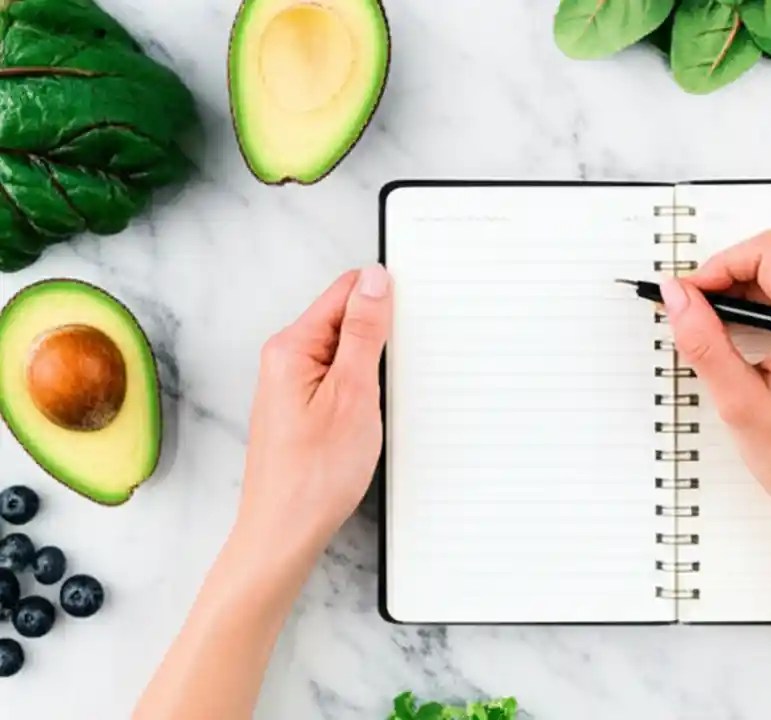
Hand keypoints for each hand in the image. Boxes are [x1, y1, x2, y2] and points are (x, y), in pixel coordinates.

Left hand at [237, 266, 392, 557]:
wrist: (285, 532)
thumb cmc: (314, 475)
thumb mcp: (353, 394)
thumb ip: (364, 332)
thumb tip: (375, 281)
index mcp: (292, 346)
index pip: (346, 292)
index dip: (383, 300)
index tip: (408, 323)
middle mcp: (285, 358)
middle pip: (345, 319)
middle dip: (379, 338)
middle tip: (389, 379)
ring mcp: (291, 383)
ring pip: (345, 351)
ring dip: (371, 367)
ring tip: (375, 405)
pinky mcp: (300, 406)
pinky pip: (339, 378)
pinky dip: (360, 390)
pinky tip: (366, 417)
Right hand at [661, 230, 770, 531]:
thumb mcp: (739, 402)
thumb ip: (704, 342)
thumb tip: (676, 295)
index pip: (769, 253)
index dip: (721, 264)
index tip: (689, 296)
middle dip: (723, 282)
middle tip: (687, 317)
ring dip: (735, 301)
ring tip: (705, 338)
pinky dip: (752, 318)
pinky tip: (731, 348)